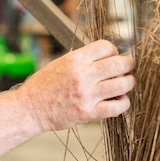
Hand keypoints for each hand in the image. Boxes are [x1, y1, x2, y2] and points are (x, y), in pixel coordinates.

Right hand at [15, 39, 134, 132]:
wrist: (30, 108)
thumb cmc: (43, 86)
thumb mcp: (60, 63)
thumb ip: (82, 60)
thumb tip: (106, 56)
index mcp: (74, 60)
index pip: (105, 47)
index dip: (113, 50)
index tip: (114, 55)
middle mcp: (82, 76)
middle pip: (118, 64)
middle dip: (128, 63)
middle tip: (129, 65)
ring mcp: (87, 95)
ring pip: (122, 85)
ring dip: (129, 82)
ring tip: (127, 82)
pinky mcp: (88, 113)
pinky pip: (117, 107)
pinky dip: (124, 102)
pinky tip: (120, 100)